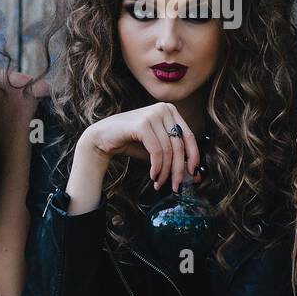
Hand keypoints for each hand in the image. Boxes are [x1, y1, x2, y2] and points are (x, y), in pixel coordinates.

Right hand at [81, 102, 201, 191]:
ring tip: (159, 183)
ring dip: (165, 171)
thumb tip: (193, 174)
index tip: (193, 174)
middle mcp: (164, 109)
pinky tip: (153, 176)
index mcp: (170, 111)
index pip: (189, 136)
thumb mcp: (157, 148)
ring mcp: (153, 114)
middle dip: (178, 169)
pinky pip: (157, 151)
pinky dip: (157, 167)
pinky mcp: (143, 123)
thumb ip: (173, 156)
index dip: (194, 157)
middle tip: (176, 186)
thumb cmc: (132, 143)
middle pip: (179, 145)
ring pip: (168, 150)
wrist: (102, 137)